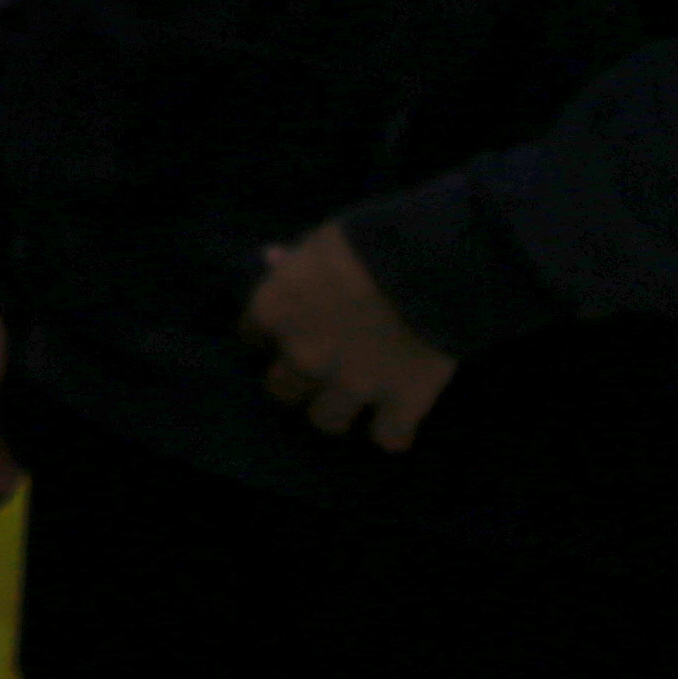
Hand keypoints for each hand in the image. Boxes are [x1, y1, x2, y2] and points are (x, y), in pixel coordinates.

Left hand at [243, 220, 456, 451]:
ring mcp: (350, 385)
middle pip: (281, 389)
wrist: (427, 265)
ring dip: (337, 410)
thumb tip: (272, 258)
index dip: (269, 335)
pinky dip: (392, 432)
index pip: (250, 336)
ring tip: (353, 399)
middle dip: (297, 380)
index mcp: (274, 311)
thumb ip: (293, 261)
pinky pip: (387, 437)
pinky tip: (397, 422)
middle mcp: (303, 355)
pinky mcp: (400, 404)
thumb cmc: (366, 240)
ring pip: (326, 421)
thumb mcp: (318, 241)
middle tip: (317, 370)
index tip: (285, 330)